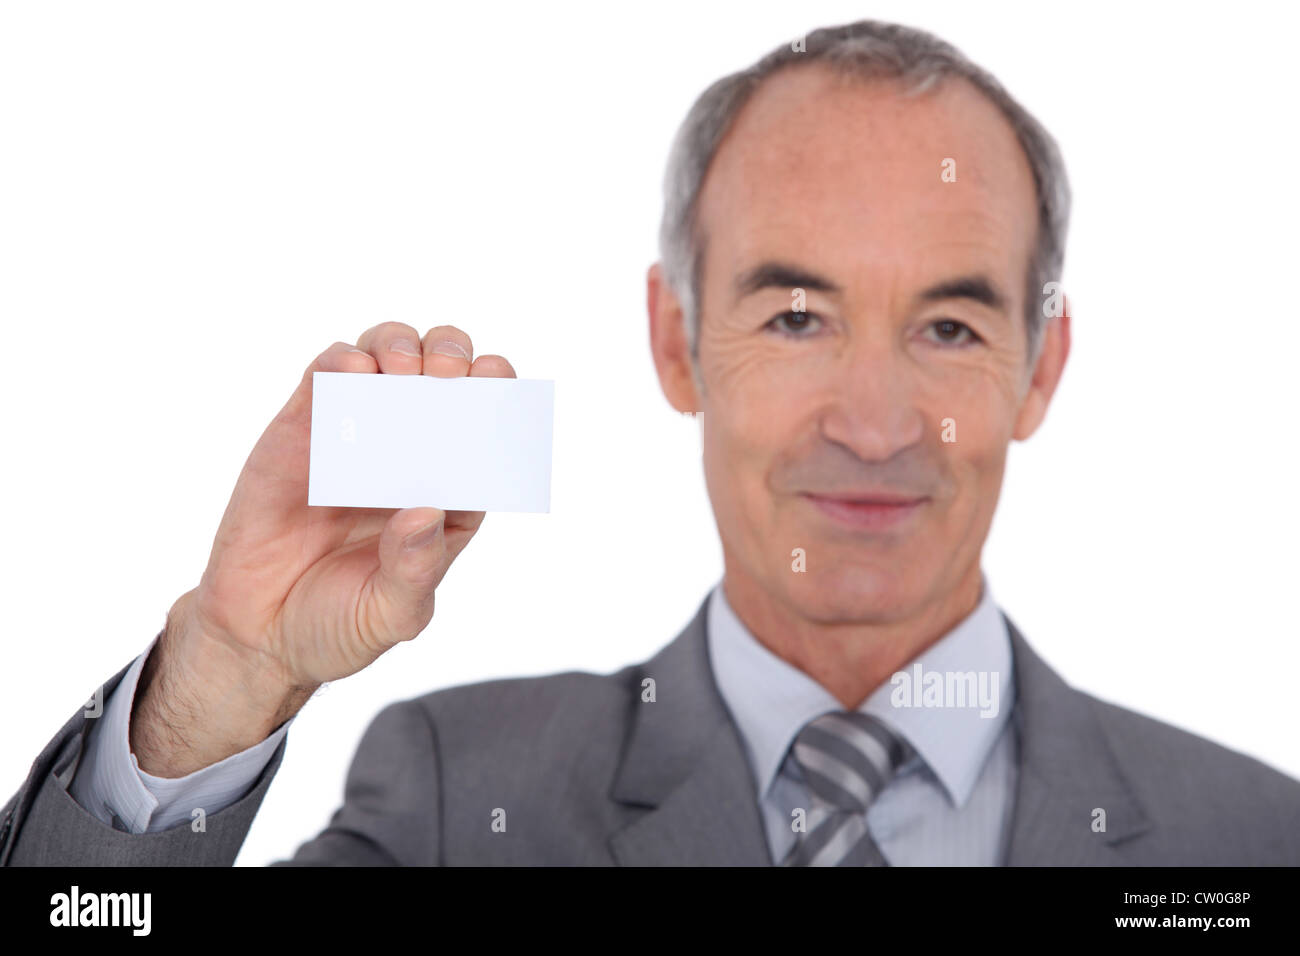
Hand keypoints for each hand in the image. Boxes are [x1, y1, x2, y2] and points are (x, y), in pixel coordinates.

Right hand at [132, 323, 513, 774]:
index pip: (486, 432)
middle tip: (446, 374)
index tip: (496, 387)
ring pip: (386, 360)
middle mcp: (408, 456)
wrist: (256, 634)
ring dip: (400, 346)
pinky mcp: (301, 430)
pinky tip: (353, 372)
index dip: (497, 401)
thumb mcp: (390, 614)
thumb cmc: (337, 625)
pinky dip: (341, 361)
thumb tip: (427, 513)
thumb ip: (414, 570)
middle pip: (442, 379)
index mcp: (448, 496)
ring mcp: (354, 437)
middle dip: (452, 358)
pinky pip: (324, 376)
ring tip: (402, 368)